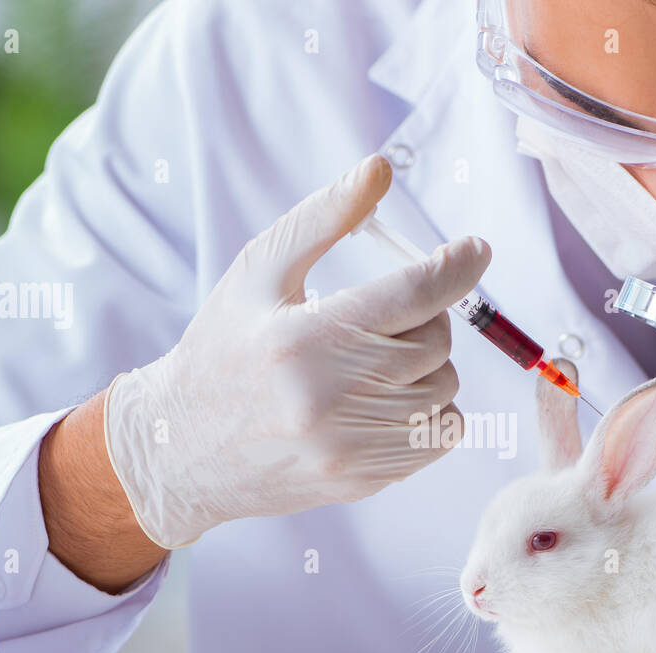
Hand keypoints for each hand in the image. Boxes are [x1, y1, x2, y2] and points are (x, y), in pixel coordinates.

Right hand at [104, 154, 490, 547]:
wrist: (181, 450)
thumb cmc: (223, 351)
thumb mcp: (257, 273)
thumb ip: (322, 219)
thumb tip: (379, 170)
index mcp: (305, 339)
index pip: (413, 295)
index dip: (456, 268)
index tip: (474, 251)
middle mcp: (332, 399)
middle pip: (435, 344)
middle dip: (425, 318)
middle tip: (384, 316)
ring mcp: (350, 447)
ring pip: (444, 390)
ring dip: (426, 366)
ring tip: (374, 361)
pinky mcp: (365, 478)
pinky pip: (440, 434)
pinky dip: (428, 410)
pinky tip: (381, 399)